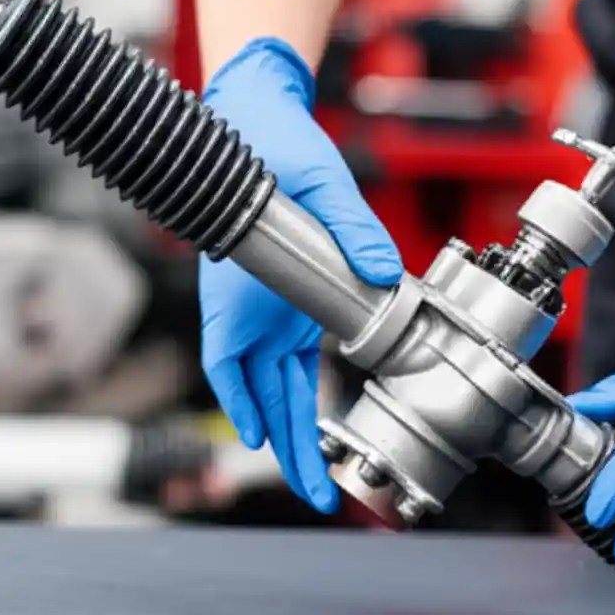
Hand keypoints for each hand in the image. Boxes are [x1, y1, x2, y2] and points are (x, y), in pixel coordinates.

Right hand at [199, 38, 402, 513]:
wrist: (260, 121)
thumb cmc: (273, 148)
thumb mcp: (319, 177)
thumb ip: (352, 223)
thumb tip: (384, 270)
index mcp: (240, 287)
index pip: (229, 361)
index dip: (243, 404)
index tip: (255, 438)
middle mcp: (248, 309)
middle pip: (261, 392)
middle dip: (286, 445)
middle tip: (315, 492)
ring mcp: (268, 312)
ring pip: (278, 385)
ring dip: (297, 431)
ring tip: (321, 477)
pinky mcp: (288, 305)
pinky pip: (292, 361)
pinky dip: (301, 394)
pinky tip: (317, 423)